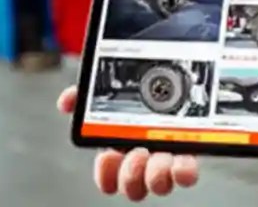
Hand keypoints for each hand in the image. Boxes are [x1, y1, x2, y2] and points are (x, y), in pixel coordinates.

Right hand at [57, 87, 199, 199]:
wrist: (178, 71)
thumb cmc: (143, 81)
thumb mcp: (110, 81)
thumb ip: (86, 91)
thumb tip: (67, 102)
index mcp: (120, 142)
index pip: (108, 173)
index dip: (105, 173)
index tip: (108, 155)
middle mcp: (143, 154)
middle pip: (133, 186)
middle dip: (131, 176)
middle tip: (137, 154)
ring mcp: (167, 155)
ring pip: (159, 184)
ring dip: (157, 178)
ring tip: (161, 158)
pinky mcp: (191, 150)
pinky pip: (187, 173)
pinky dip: (184, 174)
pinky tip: (182, 163)